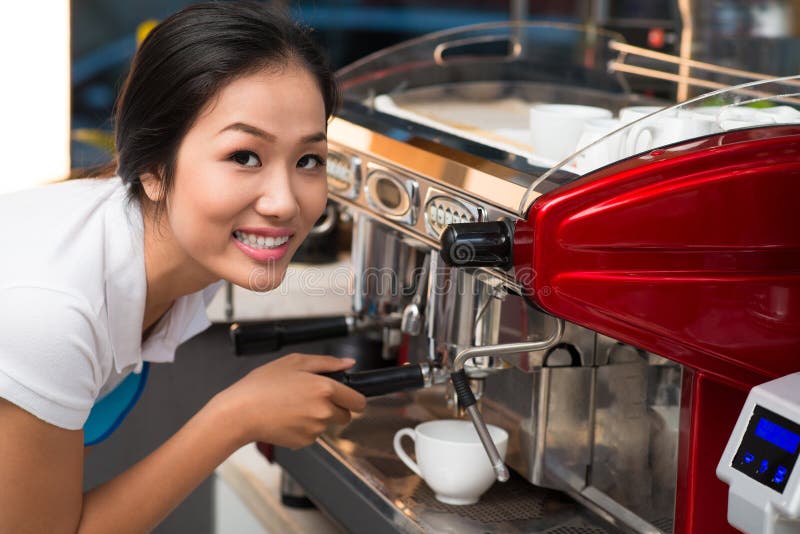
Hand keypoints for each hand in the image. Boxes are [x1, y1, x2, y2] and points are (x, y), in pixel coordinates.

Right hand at [217, 353, 365, 448]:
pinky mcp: (303, 443)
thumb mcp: (294, 362)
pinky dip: (304, 428)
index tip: (348, 397)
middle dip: (336, 409)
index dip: (354, 398)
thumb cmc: (262, 385)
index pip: (359, 402)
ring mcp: (314, 430)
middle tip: (312, 398)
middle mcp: (324, 412)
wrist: (239, 413)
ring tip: (293, 406)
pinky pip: (311, 435)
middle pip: (346, 416)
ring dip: (317, 418)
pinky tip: (287, 418)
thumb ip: (327, 362)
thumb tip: (349, 364)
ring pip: (326, 425)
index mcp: (325, 389)